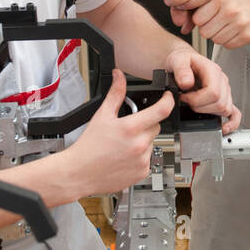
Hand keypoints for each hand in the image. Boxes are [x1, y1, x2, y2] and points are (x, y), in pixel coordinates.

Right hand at [69, 69, 174, 194]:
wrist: (80, 173)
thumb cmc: (89, 147)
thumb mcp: (102, 116)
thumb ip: (115, 94)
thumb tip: (119, 77)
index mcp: (131, 128)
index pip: (162, 110)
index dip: (168, 100)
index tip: (167, 97)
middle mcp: (140, 145)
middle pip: (156, 126)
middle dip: (146, 123)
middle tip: (129, 127)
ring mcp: (142, 160)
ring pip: (152, 143)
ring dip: (143, 140)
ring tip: (123, 145)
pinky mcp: (142, 172)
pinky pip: (148, 158)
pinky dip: (140, 156)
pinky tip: (125, 156)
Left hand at [164, 47, 240, 133]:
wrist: (184, 61)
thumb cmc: (182, 61)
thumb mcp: (177, 60)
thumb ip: (181, 70)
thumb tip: (187, 83)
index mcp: (213, 70)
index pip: (213, 92)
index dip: (196, 99)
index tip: (184, 97)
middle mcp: (222, 80)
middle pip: (219, 103)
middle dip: (199, 107)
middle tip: (187, 101)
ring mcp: (224, 91)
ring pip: (224, 109)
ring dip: (208, 112)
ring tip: (195, 104)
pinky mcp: (224, 98)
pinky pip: (234, 113)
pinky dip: (231, 122)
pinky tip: (224, 127)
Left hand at [191, 0, 249, 48]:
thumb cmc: (240, 2)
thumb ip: (199, 8)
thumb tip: (183, 26)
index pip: (197, 19)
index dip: (201, 20)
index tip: (207, 16)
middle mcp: (230, 9)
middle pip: (205, 32)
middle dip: (209, 29)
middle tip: (218, 22)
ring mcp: (240, 23)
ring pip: (216, 40)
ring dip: (219, 36)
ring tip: (228, 26)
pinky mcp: (248, 35)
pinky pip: (228, 46)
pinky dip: (230, 41)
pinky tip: (236, 31)